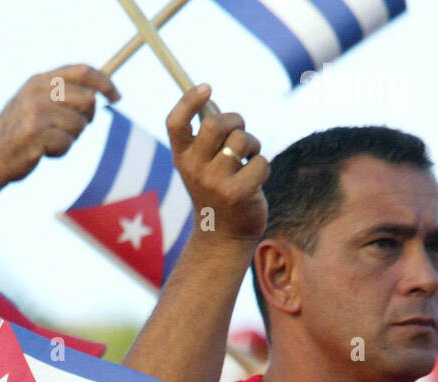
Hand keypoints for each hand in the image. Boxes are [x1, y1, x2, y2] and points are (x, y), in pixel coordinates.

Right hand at [0, 64, 118, 191]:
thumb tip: (98, 93)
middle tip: (71, 130)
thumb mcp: (35, 103)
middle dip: (87, 119)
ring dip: (71, 138)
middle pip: (87, 100)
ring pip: (79, 124)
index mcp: (39, 80)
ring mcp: (36, 113)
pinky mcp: (36, 135)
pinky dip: (60, 151)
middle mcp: (37, 92)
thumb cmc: (18, 134)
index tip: (117, 97)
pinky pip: (67, 143)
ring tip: (50, 141)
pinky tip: (44, 152)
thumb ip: (61, 94)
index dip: (105, 82)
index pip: (82, 71)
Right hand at [165, 85, 267, 246]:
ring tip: (248, 161)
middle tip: (239, 133)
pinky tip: (254, 182)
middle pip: (214, 124)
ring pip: (242, 140)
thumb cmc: (217, 190)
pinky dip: (262, 167)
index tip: (207, 87)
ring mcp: (214, 183)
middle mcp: (193, 170)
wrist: (223, 236)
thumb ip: (205, 135)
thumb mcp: (203, 163)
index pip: (175, 123)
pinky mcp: (237, 194)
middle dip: (235, 120)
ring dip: (253, 145)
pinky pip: (260, 162)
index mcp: (182, 158)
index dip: (189, 100)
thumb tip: (209, 99)